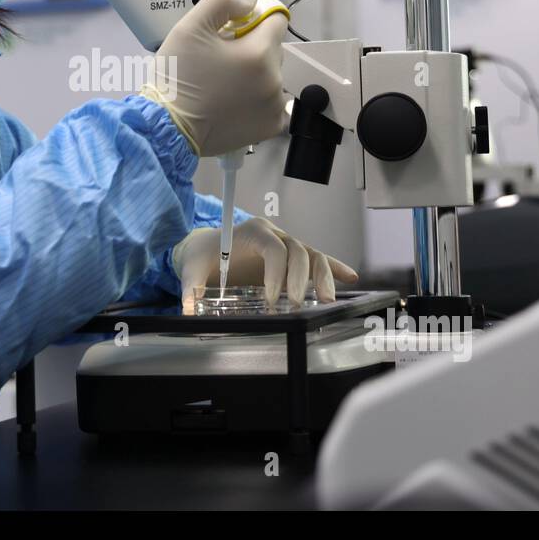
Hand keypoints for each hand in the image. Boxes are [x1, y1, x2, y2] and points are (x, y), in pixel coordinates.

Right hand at [141, 0, 288, 156]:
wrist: (168, 129)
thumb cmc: (178, 78)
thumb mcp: (190, 27)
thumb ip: (222, 2)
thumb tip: (250, 0)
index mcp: (259, 53)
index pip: (276, 20)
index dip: (254, 17)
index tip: (233, 28)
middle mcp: (275, 81)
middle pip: (273, 49)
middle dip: (252, 47)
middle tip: (219, 58)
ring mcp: (274, 107)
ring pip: (272, 76)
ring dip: (255, 74)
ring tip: (224, 83)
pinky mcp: (269, 127)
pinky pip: (273, 103)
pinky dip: (259, 99)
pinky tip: (235, 101)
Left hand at [171, 216, 357, 312]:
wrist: (206, 245)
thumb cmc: (202, 254)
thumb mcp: (192, 269)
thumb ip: (190, 288)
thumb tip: (188, 308)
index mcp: (252, 231)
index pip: (274, 247)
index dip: (277, 272)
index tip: (272, 299)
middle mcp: (273, 234)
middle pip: (298, 249)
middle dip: (301, 277)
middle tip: (296, 305)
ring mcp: (285, 244)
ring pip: (312, 254)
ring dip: (323, 276)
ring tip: (326, 300)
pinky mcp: (291, 257)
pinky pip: (317, 259)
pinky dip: (333, 267)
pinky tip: (349, 278)